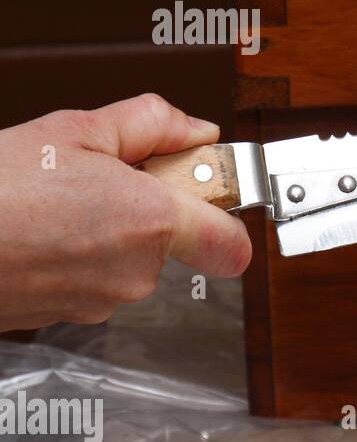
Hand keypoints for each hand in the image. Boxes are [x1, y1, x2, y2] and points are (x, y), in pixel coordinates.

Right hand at [0, 94, 251, 330]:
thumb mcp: (76, 129)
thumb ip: (151, 124)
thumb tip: (195, 130)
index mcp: (152, 222)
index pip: (232, 244)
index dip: (229, 216)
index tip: (213, 191)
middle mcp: (135, 271)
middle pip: (170, 240)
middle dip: (146, 207)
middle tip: (100, 178)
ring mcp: (100, 300)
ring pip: (126, 259)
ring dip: (104, 231)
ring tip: (55, 203)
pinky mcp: (66, 316)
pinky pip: (90, 279)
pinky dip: (74, 255)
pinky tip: (39, 231)